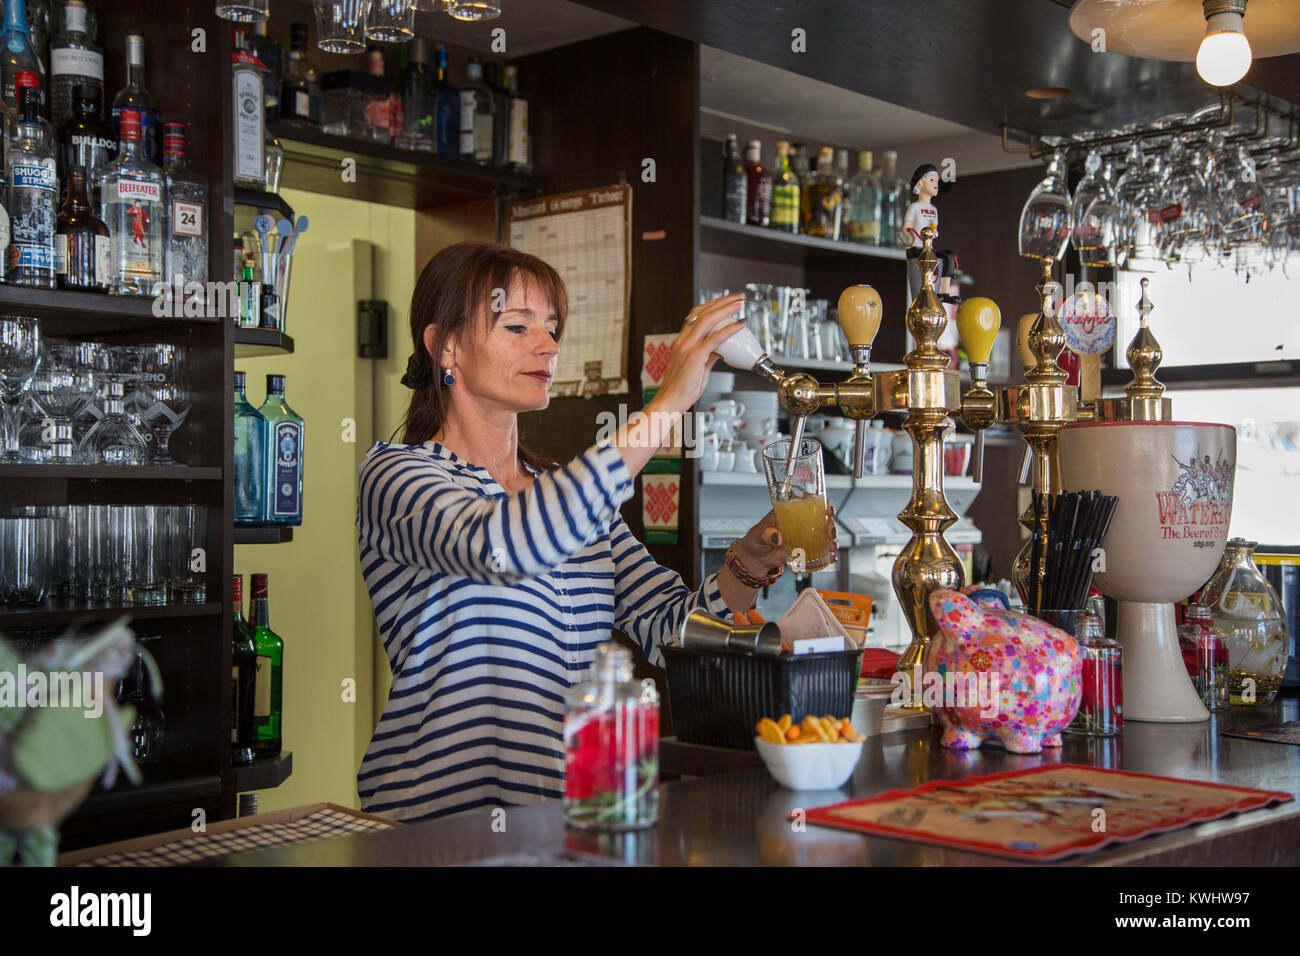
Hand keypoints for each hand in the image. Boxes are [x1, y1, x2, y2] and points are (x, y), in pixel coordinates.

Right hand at [647, 294, 744, 416]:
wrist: (669, 402)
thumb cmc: (681, 390)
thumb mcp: (697, 368)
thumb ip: (708, 356)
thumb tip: (721, 349)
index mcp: (682, 342)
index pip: (696, 315)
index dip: (712, 305)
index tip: (726, 301)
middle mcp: (683, 341)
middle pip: (702, 312)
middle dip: (722, 301)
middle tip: (738, 297)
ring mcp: (688, 347)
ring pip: (707, 319)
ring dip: (726, 309)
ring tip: (740, 304)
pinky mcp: (694, 356)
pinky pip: (714, 338)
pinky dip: (728, 329)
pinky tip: (739, 324)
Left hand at [733, 504, 837, 578]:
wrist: (756, 559)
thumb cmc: (755, 541)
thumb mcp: (758, 534)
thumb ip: (766, 534)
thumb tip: (776, 537)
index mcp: (789, 512)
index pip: (808, 502)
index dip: (821, 503)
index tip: (826, 508)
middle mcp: (799, 522)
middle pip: (821, 518)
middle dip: (830, 523)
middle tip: (829, 531)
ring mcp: (804, 536)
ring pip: (824, 533)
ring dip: (831, 538)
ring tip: (831, 545)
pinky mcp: (805, 550)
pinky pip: (821, 549)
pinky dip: (828, 553)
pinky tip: (830, 556)